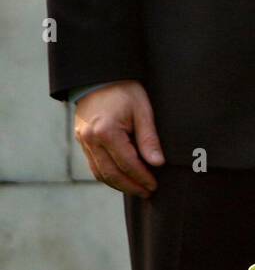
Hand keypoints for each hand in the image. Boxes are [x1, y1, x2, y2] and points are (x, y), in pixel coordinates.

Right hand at [74, 80, 164, 197]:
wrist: (99, 77)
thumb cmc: (125, 91)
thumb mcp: (142, 110)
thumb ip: (149, 138)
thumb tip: (157, 164)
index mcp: (106, 131)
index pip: (127, 163)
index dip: (142, 177)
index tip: (154, 185)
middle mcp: (91, 139)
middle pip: (111, 173)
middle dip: (130, 186)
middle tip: (147, 192)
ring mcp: (83, 141)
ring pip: (100, 173)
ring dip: (118, 185)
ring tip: (136, 189)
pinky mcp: (81, 141)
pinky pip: (94, 165)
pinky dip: (107, 175)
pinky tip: (122, 178)